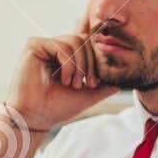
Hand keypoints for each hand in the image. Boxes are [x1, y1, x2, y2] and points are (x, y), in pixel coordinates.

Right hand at [0, 19, 117, 157]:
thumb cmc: (58, 107)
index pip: (88, 44)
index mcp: (64, 55)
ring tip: (75, 85)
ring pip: (75, 42)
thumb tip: (123, 77)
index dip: (97, 58)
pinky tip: (65, 80)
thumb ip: (106, 83)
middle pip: (84, 40)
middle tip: (90, 84)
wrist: (37, 117)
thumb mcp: (90, 93)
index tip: (96, 81)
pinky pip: (61, 46)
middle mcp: (53, 46)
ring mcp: (43, 44)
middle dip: (92, 63)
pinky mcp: (34, 45)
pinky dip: (69, 65)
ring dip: (80, 66)